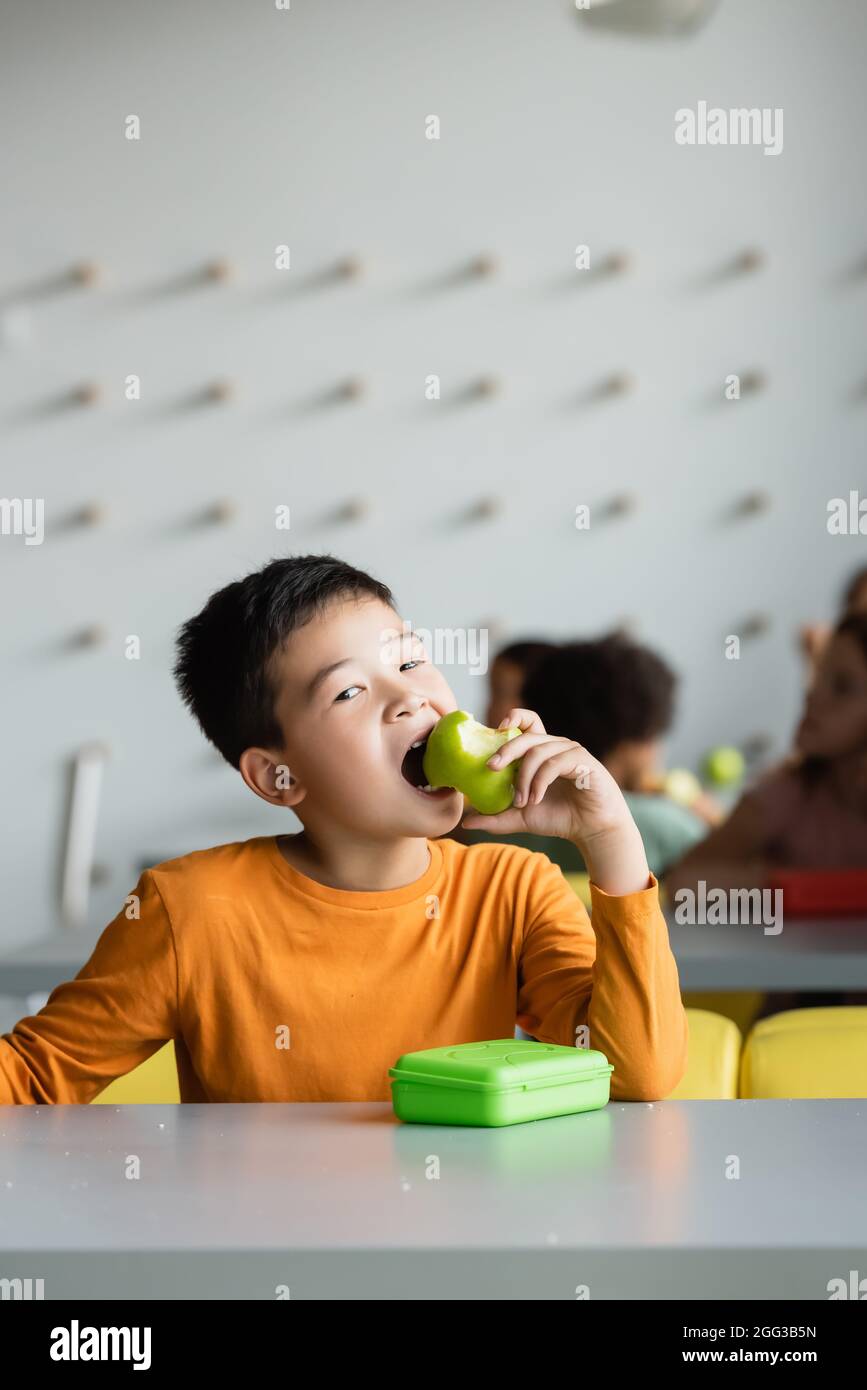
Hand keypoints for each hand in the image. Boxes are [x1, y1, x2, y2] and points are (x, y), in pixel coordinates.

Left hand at [461, 707, 650, 893]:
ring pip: (538, 752)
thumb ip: (496, 818)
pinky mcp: (583, 761)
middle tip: (490, 768)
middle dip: (505, 750)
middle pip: (526, 736)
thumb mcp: (521, 818)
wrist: (592, 830)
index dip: (514, 717)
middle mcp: (556, 746)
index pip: (528, 722)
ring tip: (521, 802)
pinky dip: (540, 782)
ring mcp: (571, 751)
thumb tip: (465, 822)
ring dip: (524, 778)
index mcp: (541, 751)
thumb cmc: (559, 818)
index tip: (498, 727)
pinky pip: (554, 763)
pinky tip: (535, 799)